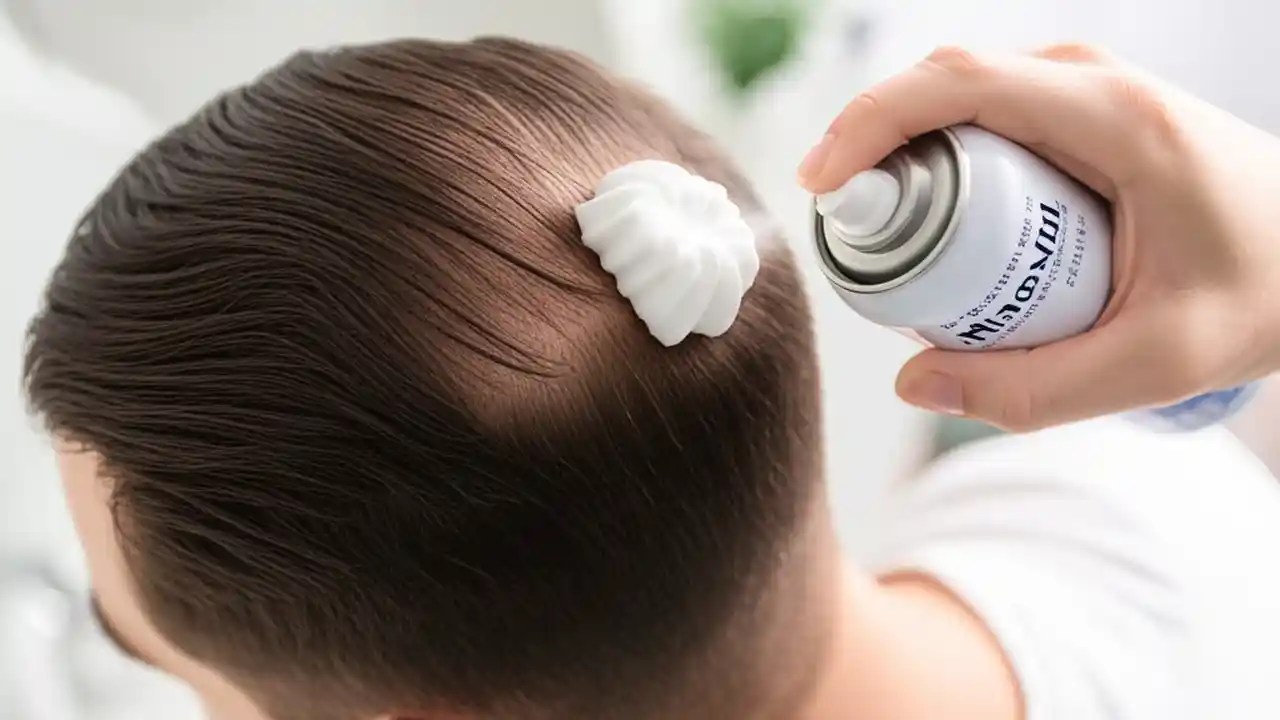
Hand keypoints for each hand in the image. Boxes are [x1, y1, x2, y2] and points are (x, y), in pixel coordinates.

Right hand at [798, 45, 1279, 431]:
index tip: (823, 186)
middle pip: (946, 85)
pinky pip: (991, 115)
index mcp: (1115, 117)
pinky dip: (943, 157)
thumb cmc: (1266, 292)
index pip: (960, 86)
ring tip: (884, 235)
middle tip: (846, 230)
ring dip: (906, 154)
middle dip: (872, 146)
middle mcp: (1096, 82)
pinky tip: (937, 221)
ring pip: (962, 97)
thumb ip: (1035, 391)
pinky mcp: (1085, 111)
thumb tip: (914, 383)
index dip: (870, 123)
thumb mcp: (1157, 363)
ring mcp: (1089, 89)